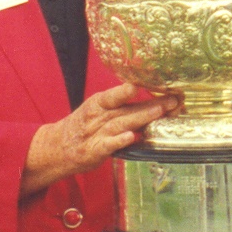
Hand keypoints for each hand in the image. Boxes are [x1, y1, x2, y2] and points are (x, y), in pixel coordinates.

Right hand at [21, 84, 179, 194]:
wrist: (57, 148)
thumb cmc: (85, 127)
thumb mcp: (99, 111)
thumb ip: (124, 107)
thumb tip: (156, 102)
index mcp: (100, 103)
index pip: (118, 94)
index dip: (133, 88)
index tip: (152, 81)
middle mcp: (98, 115)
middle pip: (127, 109)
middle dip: (152, 104)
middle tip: (174, 100)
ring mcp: (96, 133)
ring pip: (121, 123)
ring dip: (141, 118)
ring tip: (159, 111)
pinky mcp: (93, 150)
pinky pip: (107, 145)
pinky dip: (119, 141)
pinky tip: (131, 137)